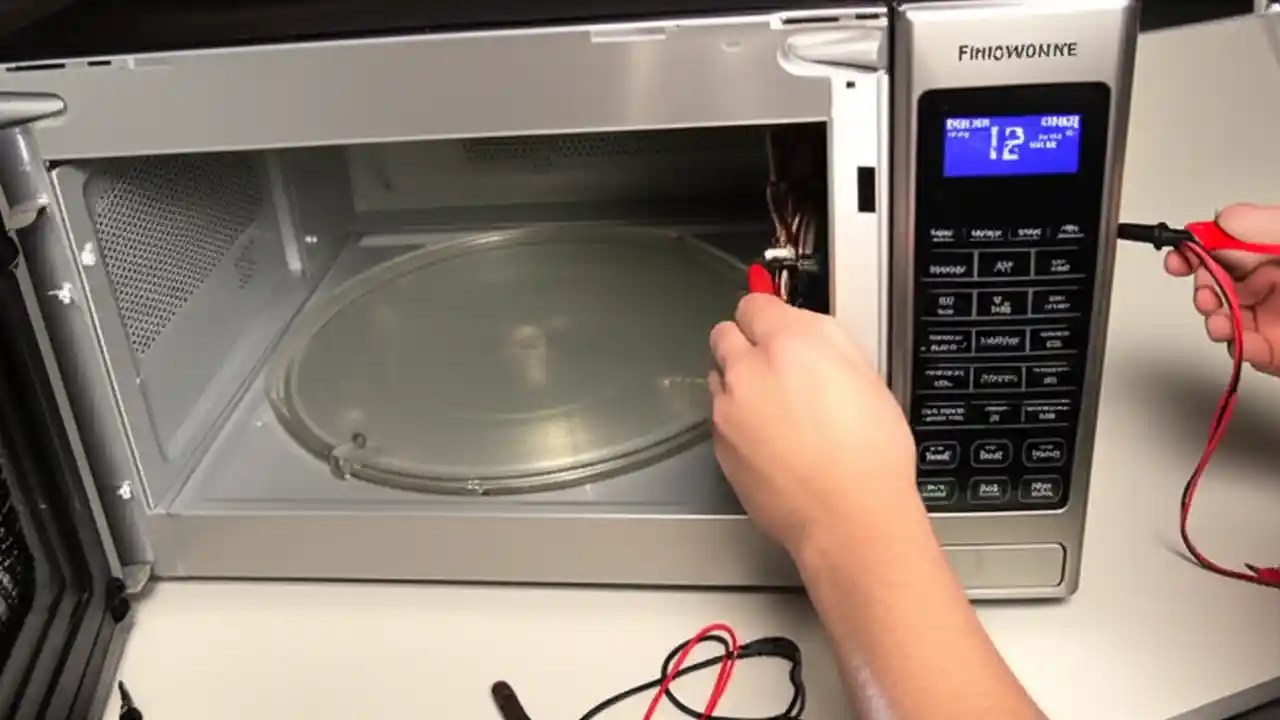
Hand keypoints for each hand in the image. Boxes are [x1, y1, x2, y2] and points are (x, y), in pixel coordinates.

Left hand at [708, 294, 920, 553]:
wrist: (848, 518)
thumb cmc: (869, 456)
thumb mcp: (865, 374)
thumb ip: (822, 339)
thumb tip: (800, 324)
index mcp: (790, 343)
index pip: (754, 302)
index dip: (767, 313)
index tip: (773, 320)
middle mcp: (749, 370)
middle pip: (725, 334)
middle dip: (745, 343)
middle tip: (775, 364)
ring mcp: (729, 409)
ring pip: (720, 376)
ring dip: (739, 382)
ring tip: (778, 409)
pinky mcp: (720, 444)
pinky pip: (720, 416)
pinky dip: (738, 419)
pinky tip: (772, 439)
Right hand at [1165, 204, 1279, 375]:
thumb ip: (1262, 225)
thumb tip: (1220, 221)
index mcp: (1272, 252)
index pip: (1222, 245)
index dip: (1195, 249)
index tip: (1179, 257)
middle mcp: (1270, 282)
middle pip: (1214, 282)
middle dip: (1201, 289)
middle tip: (1208, 294)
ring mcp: (1269, 317)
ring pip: (1221, 317)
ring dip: (1212, 319)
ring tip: (1220, 321)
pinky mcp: (1272, 350)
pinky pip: (1241, 349)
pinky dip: (1235, 346)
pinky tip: (1240, 339)